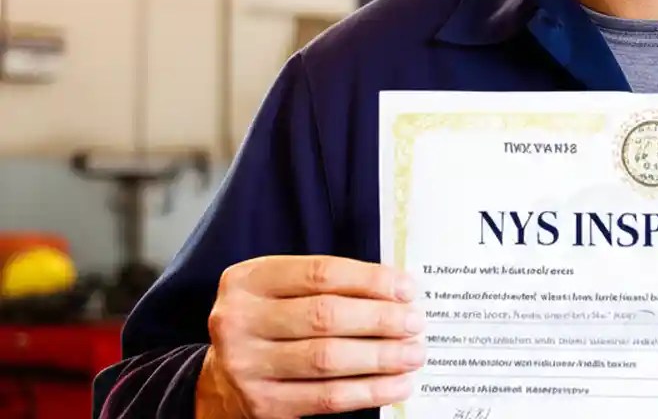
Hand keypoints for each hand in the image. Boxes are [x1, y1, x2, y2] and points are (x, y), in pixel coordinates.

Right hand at [196, 255, 425, 418]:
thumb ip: (328, 285)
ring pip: (327, 359)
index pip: (320, 273)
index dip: (370, 280)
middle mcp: (239, 320)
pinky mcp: (263, 404)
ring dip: (381, 357)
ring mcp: (246, 365)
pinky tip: (397, 384)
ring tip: (414, 353)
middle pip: (325, 316)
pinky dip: (369, 391)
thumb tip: (397, 291)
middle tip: (415, 322)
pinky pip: (327, 398)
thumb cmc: (270, 321)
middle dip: (380, 319)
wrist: (224, 376)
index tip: (406, 289)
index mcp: (248, 280)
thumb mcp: (282, 290)